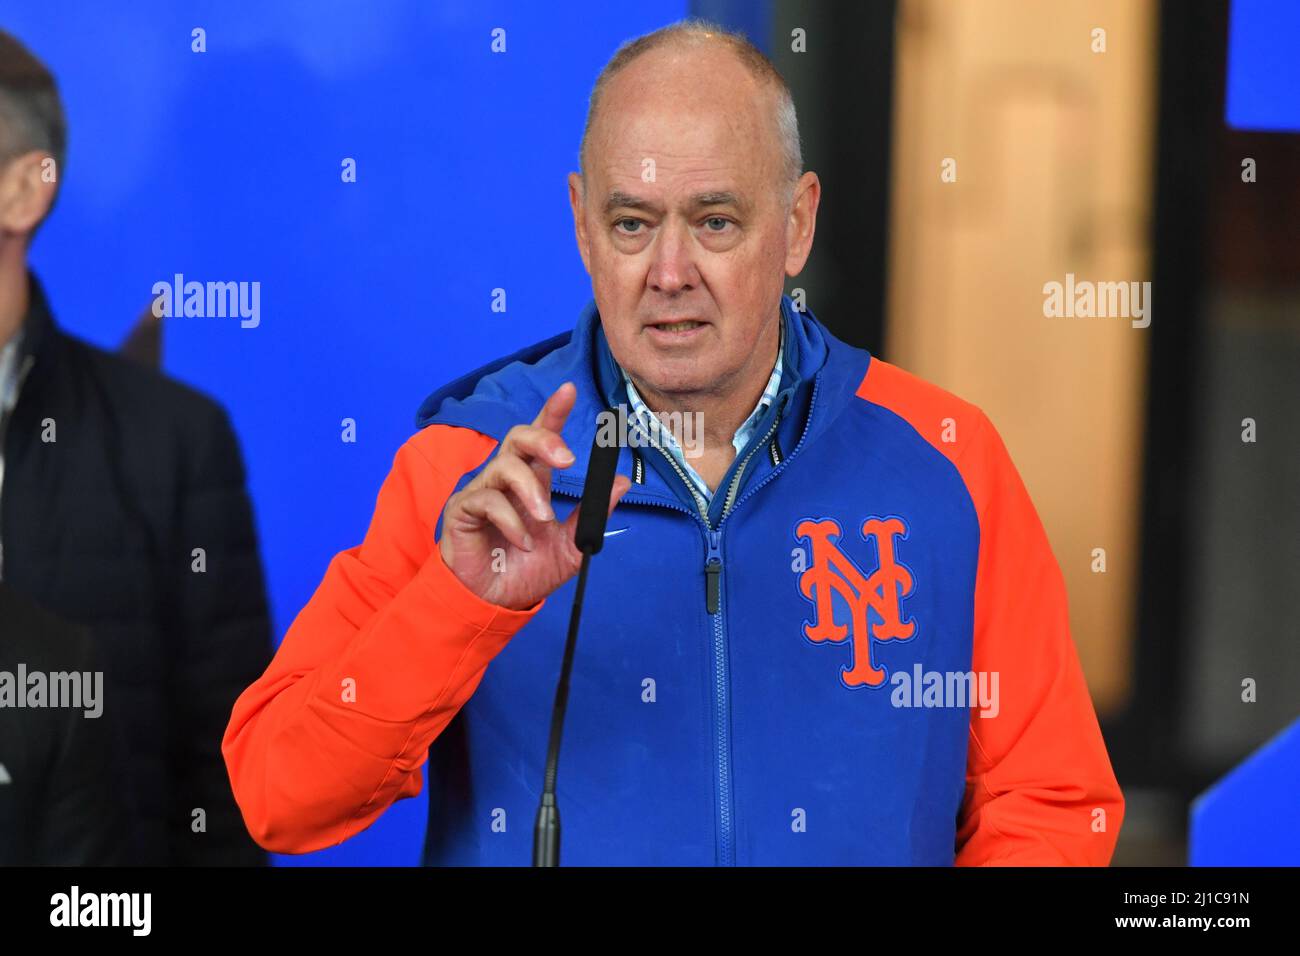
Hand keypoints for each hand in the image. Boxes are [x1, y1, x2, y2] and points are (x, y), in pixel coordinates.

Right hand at [437, 382, 630, 609]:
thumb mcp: (570, 546)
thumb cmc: (527, 571)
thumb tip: (622, 483)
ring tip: (544, 519)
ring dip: (531, 491)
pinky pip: (488, 501)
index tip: (568, 390)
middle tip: (568, 459)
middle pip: (518, 438)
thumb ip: (592, 515)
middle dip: (544, 439)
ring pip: (504, 466)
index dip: (553, 412)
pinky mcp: (463, 510)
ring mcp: (482, 491)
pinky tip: (523, 542)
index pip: (542, 439)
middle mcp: (506, 480)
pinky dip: (512, 521)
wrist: (495, 604)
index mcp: (533, 482)